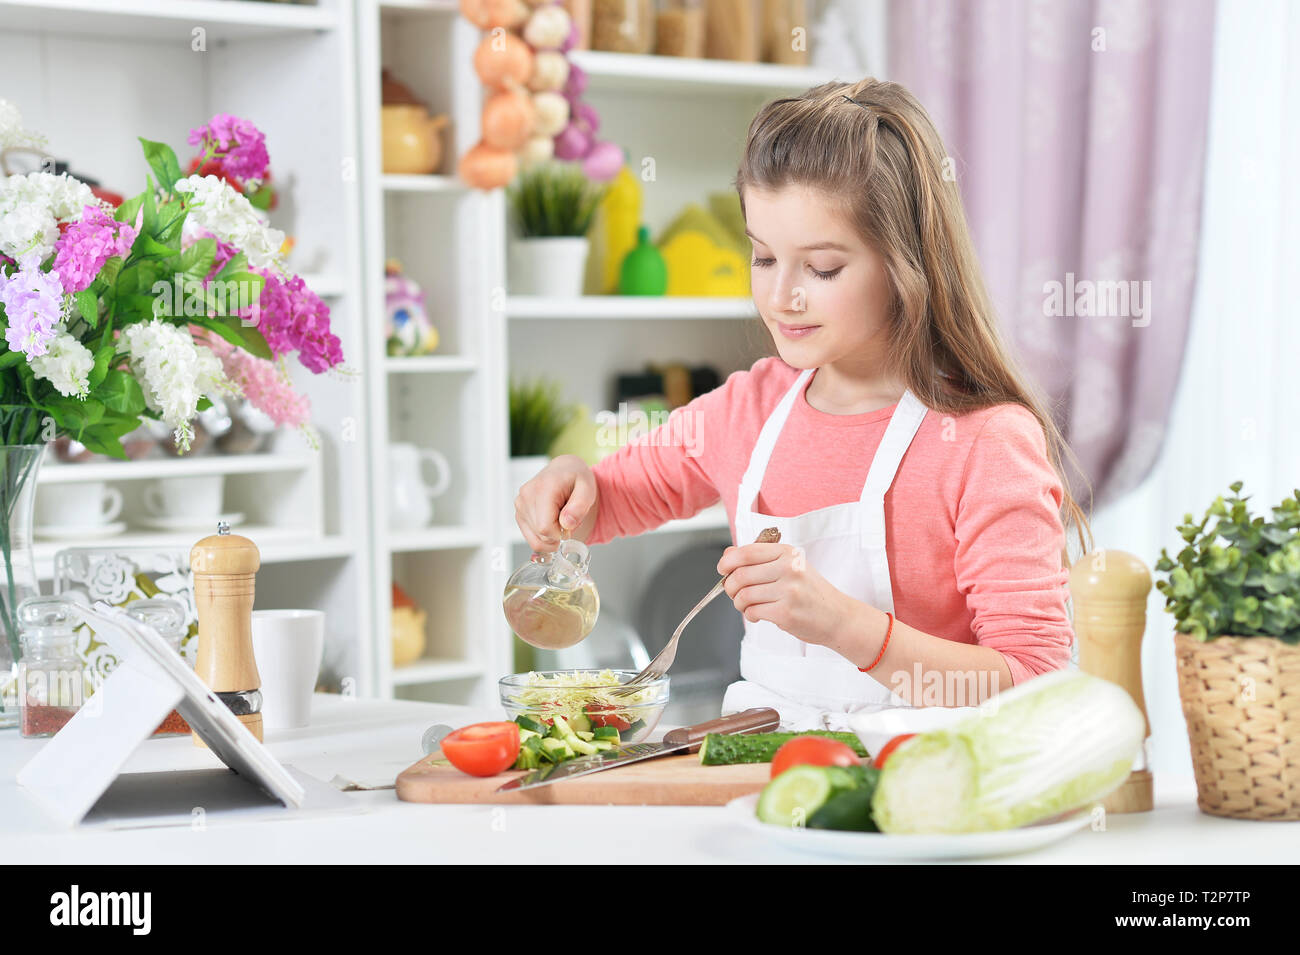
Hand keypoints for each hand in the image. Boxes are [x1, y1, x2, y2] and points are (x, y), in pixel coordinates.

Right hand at [514, 454, 598, 551]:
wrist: (564, 471)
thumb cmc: (575, 479)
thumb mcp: (587, 488)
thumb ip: (580, 506)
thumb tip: (567, 523)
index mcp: (542, 488)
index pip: (545, 528)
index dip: (562, 533)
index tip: (571, 523)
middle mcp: (526, 496)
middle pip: (541, 535)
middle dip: (559, 534)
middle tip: (567, 517)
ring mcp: (520, 505)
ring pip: (536, 540)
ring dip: (552, 536)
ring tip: (560, 517)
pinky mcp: (519, 514)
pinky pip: (532, 539)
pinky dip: (545, 538)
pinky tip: (552, 523)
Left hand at [716, 541, 853, 646]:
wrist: (837, 616)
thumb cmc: (811, 591)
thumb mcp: (791, 566)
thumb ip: (761, 559)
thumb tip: (729, 554)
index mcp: (788, 553)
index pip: (747, 552)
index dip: (728, 561)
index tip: (723, 569)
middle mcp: (788, 569)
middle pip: (741, 575)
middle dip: (729, 587)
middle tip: (733, 592)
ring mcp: (788, 591)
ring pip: (744, 595)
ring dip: (739, 603)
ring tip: (747, 605)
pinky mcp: (786, 612)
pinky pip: (753, 611)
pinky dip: (750, 614)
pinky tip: (759, 614)